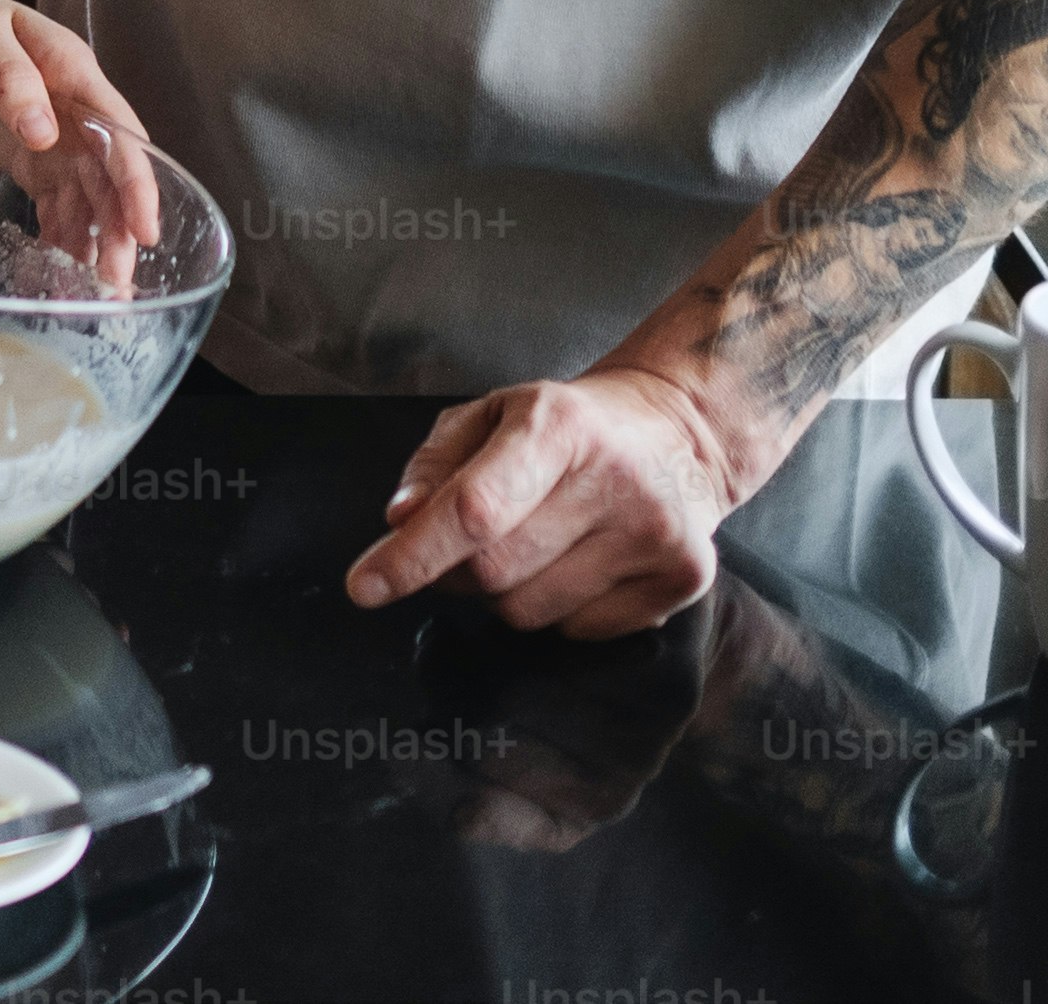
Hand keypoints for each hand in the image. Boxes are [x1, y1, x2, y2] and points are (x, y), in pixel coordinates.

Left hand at [0, 0, 168, 273]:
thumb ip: (9, 77)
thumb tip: (44, 133)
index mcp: (73, 73)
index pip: (119, 134)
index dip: (137, 183)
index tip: (145, 230)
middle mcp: (74, 111)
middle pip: (108, 178)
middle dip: (117, 230)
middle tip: (115, 283)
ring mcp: (54, 137)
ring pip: (86, 198)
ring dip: (92, 243)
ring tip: (94, 293)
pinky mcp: (30, 156)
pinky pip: (54, 202)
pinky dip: (58, 237)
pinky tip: (56, 272)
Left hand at [343, 367, 760, 637]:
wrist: (679, 433)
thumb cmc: (570, 426)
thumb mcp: (491, 415)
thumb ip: (435, 466)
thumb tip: (400, 522)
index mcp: (558, 426)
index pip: (473, 510)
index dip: (412, 556)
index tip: (364, 586)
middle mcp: (614, 479)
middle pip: (493, 572)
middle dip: (457, 570)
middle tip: (472, 540)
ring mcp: (655, 533)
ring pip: (529, 611)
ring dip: (509, 591)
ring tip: (541, 539)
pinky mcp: (683, 577)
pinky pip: (578, 632)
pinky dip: (560, 608)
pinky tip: (584, 560)